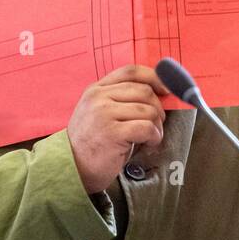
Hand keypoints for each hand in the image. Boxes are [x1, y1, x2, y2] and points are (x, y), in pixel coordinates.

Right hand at [67, 65, 167, 193]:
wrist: (72, 168)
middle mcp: (99, 97)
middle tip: (156, 124)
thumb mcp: (101, 112)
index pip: (131, 71)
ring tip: (150, 137)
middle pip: (144, 91)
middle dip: (158, 108)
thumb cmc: (93, 142)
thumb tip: (160, 92)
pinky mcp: (112, 132)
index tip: (166, 88)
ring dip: (157, 126)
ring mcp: (104, 114)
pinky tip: (148, 144)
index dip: (154, 77)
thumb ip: (122, 99)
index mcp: (96, 89)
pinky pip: (146, 127)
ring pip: (148, 110)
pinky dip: (154, 137)